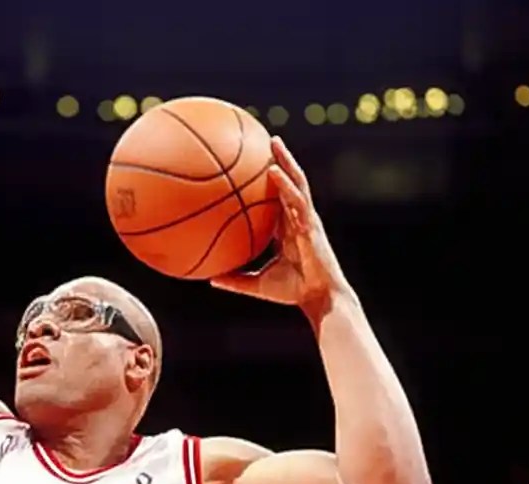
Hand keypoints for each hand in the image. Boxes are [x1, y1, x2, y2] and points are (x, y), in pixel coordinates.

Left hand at [210, 136, 350, 312]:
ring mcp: (306, 219)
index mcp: (287, 229)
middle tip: (264, 141)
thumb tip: (210, 280)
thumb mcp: (257, 285)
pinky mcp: (311, 224)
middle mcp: (297, 218)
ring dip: (286, 160)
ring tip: (273, 141)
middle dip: (279, 160)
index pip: (278, 198)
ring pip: (296, 183)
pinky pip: (297, 199)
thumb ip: (235, 280)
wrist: (318, 298)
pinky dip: (286, 184)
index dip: (270, 181)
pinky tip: (274, 171)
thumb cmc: (292, 292)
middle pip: (289, 182)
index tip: (254, 164)